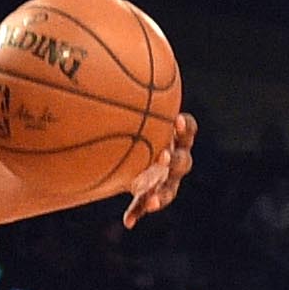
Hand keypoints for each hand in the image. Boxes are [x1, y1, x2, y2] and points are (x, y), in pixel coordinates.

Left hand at [120, 106, 197, 227]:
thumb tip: (100, 69)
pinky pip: (147, 202)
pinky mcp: (153, 193)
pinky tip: (128, 221)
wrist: (125, 150)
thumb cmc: (129, 125)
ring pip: (172, 187)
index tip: (176, 120)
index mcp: (175, 135)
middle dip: (174, 160)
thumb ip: (122, 98)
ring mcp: (166, 178)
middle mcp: (176, 156)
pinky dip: (138, 210)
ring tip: (152, 199)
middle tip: (162, 157)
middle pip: (185, 161)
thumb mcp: (128, 112)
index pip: (188, 128)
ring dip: (163, 193)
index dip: (185, 126)